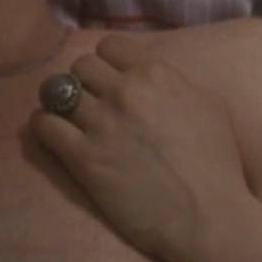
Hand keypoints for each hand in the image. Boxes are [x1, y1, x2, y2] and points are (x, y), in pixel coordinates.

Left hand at [29, 35, 250, 261]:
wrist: (206, 215)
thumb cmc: (217, 164)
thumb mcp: (208, 105)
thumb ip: (174, 83)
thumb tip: (150, 77)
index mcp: (156, 74)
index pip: (109, 46)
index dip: (107, 63)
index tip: (110, 80)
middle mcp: (125, 91)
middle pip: (81, 67)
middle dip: (84, 82)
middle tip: (91, 103)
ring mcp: (101, 123)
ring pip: (58, 92)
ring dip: (61, 104)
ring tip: (68, 119)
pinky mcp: (83, 157)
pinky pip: (44, 125)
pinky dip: (45, 126)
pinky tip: (55, 135)